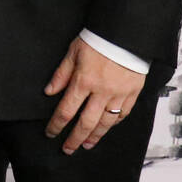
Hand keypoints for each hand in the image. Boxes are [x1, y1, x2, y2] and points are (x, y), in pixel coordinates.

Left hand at [44, 36, 145, 153]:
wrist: (125, 32)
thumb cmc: (98, 39)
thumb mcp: (73, 52)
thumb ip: (61, 74)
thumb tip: (49, 92)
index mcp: (83, 81)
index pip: (66, 110)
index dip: (57, 125)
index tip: (51, 133)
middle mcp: (101, 91)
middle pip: (86, 123)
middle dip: (74, 138)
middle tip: (68, 149)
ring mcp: (118, 94)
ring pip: (106, 122)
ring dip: (95, 136)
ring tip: (87, 145)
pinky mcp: (132, 92)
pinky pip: (123, 113)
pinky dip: (114, 123)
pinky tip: (107, 127)